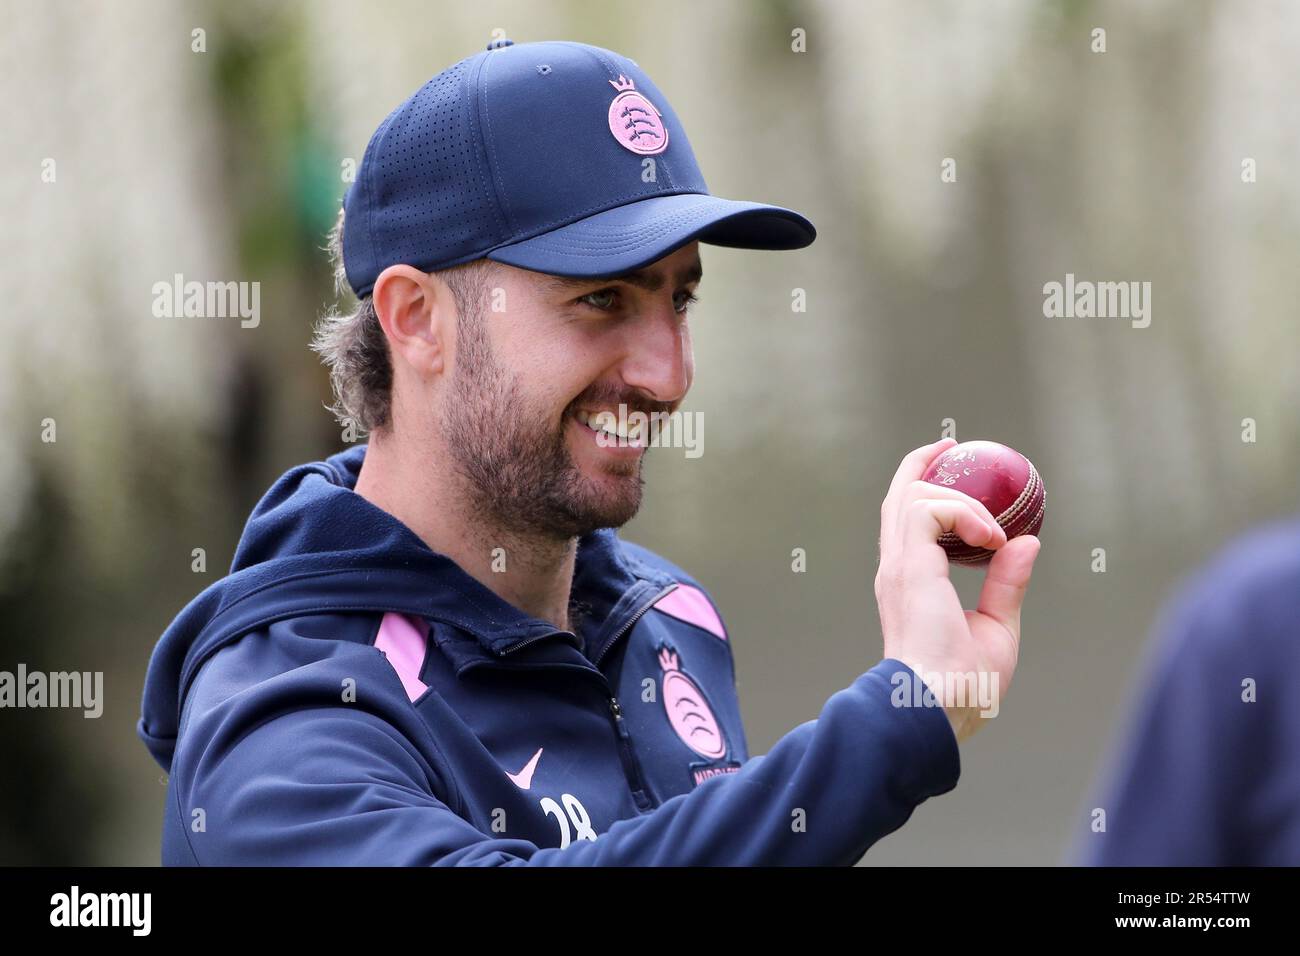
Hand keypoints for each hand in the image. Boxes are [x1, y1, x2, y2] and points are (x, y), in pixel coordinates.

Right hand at [874, 437, 1040, 742]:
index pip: (906, 522)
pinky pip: (930, 508)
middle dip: (923, 463)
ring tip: (993, 530)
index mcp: (909, 583)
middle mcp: (896, 567)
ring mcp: (898, 564)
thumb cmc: (963, 685)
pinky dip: (964, 511)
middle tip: (954, 446)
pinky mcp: (908, 564)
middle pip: (898, 496)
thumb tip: (1028, 542)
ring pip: (913, 493)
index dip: (925, 487)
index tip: (952, 467)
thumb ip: (1006, 584)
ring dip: (960, 497)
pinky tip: (992, 538)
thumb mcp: (996, 628)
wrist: (934, 705)